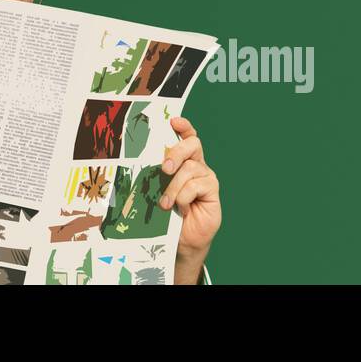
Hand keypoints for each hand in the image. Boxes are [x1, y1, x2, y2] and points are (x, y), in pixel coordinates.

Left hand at [159, 117, 220, 283]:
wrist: (181, 240)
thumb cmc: (168, 214)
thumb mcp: (159, 191)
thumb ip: (159, 176)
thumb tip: (148, 163)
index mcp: (184, 161)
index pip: (188, 137)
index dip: (184, 127)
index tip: (174, 121)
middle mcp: (197, 165)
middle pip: (192, 145)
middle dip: (176, 152)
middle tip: (164, 169)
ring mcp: (206, 177)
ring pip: (190, 169)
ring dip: (173, 188)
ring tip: (165, 204)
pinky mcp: (212, 191)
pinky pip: (197, 186)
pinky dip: (184, 198)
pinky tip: (183, 209)